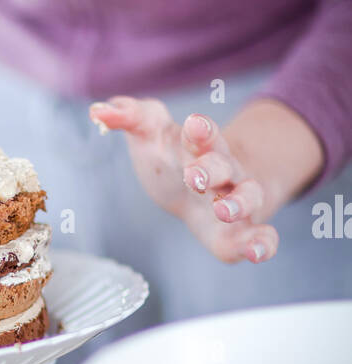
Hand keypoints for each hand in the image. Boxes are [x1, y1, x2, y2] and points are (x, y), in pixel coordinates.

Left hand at [88, 96, 278, 263]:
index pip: (205, 134)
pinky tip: (256, 253)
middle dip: (213, 169)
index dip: (201, 131)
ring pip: (250, 198)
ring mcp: (235, 203)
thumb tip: (98, 110)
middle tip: (194, 176)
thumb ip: (128, 117)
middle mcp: (224, 173)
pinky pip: (261, 237)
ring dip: (240, 204)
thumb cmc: (170, 157)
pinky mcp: (239, 234)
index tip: (194, 125)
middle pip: (226, 166)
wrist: (194, 187)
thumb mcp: (148, 133)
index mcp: (201, 147)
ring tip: (224, 212)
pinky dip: (264, 244)